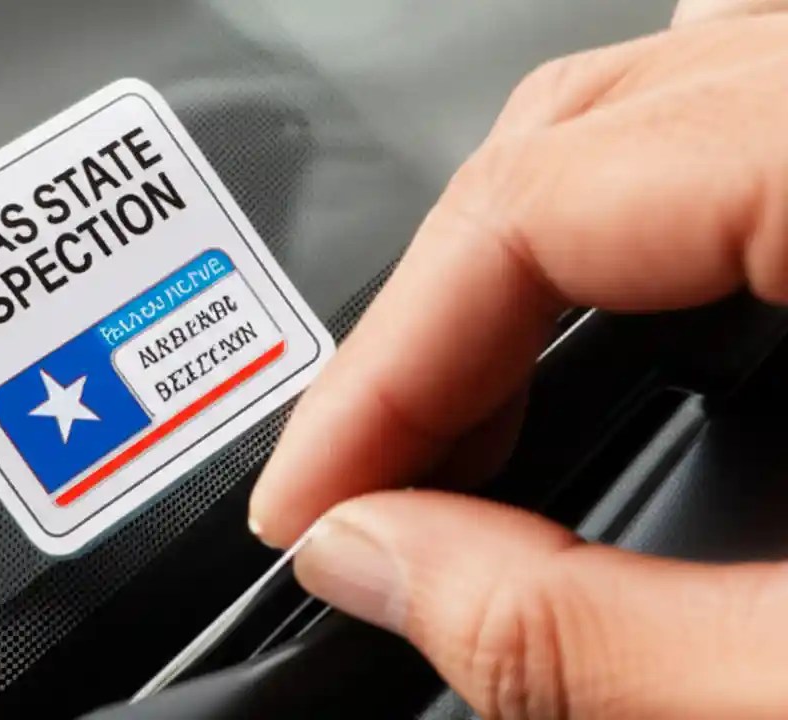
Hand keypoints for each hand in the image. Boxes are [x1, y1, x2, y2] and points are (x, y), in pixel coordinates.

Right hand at [251, 5, 787, 718]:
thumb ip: (578, 635)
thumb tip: (372, 560)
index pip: (531, 212)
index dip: (378, 369)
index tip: (305, 502)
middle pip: (570, 136)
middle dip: (431, 321)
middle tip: (366, 477)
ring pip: (650, 98)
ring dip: (524, 243)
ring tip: (468, 402)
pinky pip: (739, 107)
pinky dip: (642, 196)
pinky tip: (625, 273)